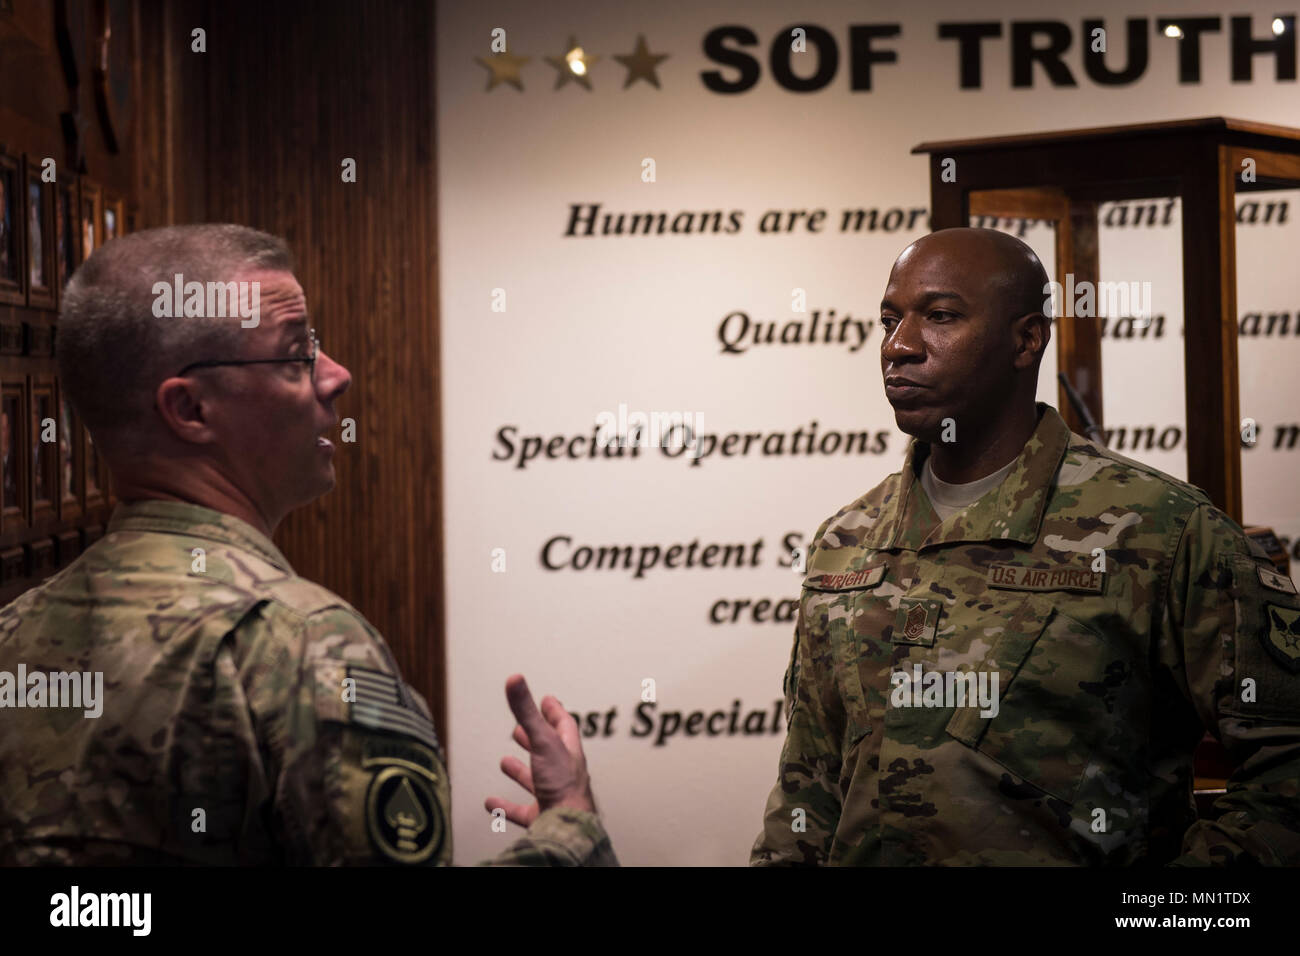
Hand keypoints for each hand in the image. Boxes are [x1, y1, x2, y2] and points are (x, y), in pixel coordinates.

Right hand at [485, 674, 596, 827]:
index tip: (547, 699)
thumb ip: (526, 712)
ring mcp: (553, 795)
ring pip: (536, 780)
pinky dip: (505, 806)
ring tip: (505, 761)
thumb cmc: (562, 784)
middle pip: (548, 751)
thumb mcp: (542, 741)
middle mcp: (562, 772)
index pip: (563, 725)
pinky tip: (491, 803)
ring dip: (521, 771)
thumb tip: (514, 678)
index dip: (554, 711)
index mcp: (567, 751)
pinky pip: (521, 810)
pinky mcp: (541, 817)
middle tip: (521, 728)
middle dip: (534, 738)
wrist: (567, 827)